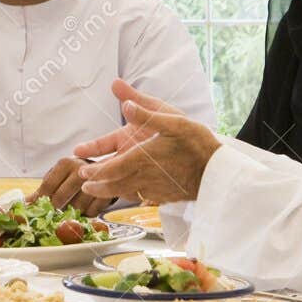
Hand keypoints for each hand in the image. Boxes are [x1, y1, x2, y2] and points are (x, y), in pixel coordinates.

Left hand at [31, 156, 112, 215]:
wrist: (105, 171)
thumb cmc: (75, 175)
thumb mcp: (58, 178)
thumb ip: (43, 190)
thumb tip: (24, 203)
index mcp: (65, 163)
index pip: (47, 187)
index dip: (41, 201)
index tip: (38, 210)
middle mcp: (81, 169)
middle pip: (60, 198)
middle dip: (56, 209)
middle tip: (55, 214)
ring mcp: (96, 181)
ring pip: (76, 208)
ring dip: (73, 213)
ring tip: (73, 209)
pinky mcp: (109, 192)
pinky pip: (92, 212)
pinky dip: (87, 214)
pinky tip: (86, 208)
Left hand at [74, 79, 221, 204]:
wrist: (218, 172)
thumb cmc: (196, 144)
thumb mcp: (173, 121)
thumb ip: (146, 114)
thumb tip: (125, 104)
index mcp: (142, 158)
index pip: (111, 168)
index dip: (95, 172)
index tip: (83, 174)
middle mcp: (145, 176)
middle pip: (114, 186)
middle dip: (97, 187)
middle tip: (85, 188)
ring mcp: (155, 189)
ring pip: (127, 194)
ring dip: (111, 193)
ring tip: (99, 193)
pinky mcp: (166, 195)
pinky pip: (143, 198)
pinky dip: (131, 197)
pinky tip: (131, 194)